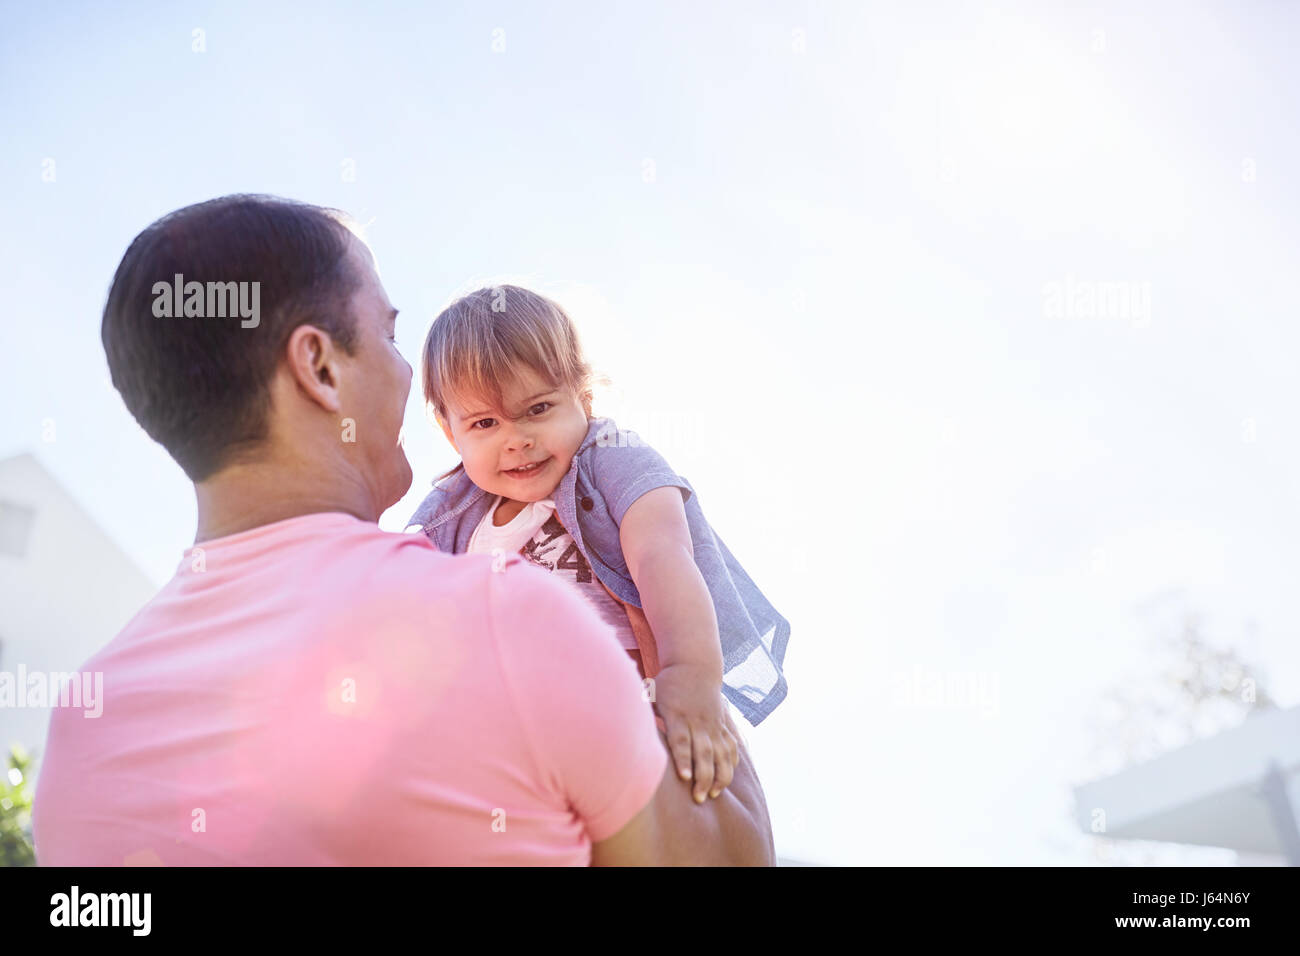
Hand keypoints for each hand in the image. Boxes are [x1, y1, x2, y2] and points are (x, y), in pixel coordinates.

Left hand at [650, 662, 737, 802]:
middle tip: (698, 798)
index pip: (681, 740)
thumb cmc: (668, 683)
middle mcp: (698, 721)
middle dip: (703, 777)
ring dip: (719, 775)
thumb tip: (622, 724)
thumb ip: (643, 709)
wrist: (695, 664)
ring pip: (721, 753)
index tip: (684, 777)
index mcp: (678, 714)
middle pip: (703, 752)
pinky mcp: (722, 724)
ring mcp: (713, 723)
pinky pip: (731, 745)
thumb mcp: (653, 692)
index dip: (683, 759)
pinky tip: (726, 779)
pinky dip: (731, 762)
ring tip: (714, 794)